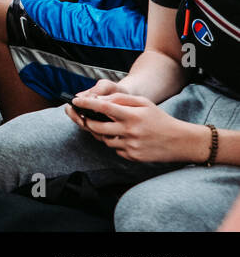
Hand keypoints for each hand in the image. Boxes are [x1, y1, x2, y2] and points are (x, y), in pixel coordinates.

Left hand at [69, 92, 207, 163]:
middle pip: (96, 127)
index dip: (86, 104)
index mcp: (132, 116)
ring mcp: (130, 146)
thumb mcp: (143, 103)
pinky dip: (114, 143)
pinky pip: (115, 149)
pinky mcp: (132, 157)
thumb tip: (99, 101)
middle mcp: (129, 132)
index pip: (102, 108)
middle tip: (83, 116)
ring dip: (101, 133)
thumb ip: (120, 100)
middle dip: (86, 121)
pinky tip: (122, 137)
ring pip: (104, 140)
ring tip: (106, 127)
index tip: (75, 101)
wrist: (181, 141)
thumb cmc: (160, 119)